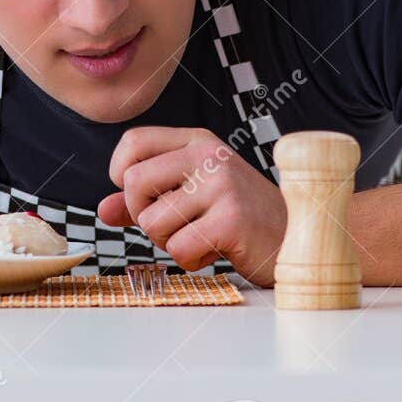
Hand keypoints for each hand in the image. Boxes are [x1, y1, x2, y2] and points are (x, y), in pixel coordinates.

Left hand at [97, 127, 287, 285]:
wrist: (298, 237)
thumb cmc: (241, 217)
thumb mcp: (193, 196)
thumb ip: (148, 199)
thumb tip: (103, 209)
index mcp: (198, 142)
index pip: (133, 141)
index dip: (122, 173)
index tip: (143, 196)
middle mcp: (209, 156)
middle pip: (134, 182)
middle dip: (143, 215)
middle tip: (173, 225)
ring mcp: (222, 185)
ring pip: (153, 222)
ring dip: (169, 243)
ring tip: (201, 237)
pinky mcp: (232, 220)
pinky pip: (178, 248)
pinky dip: (190, 260)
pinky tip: (214, 251)